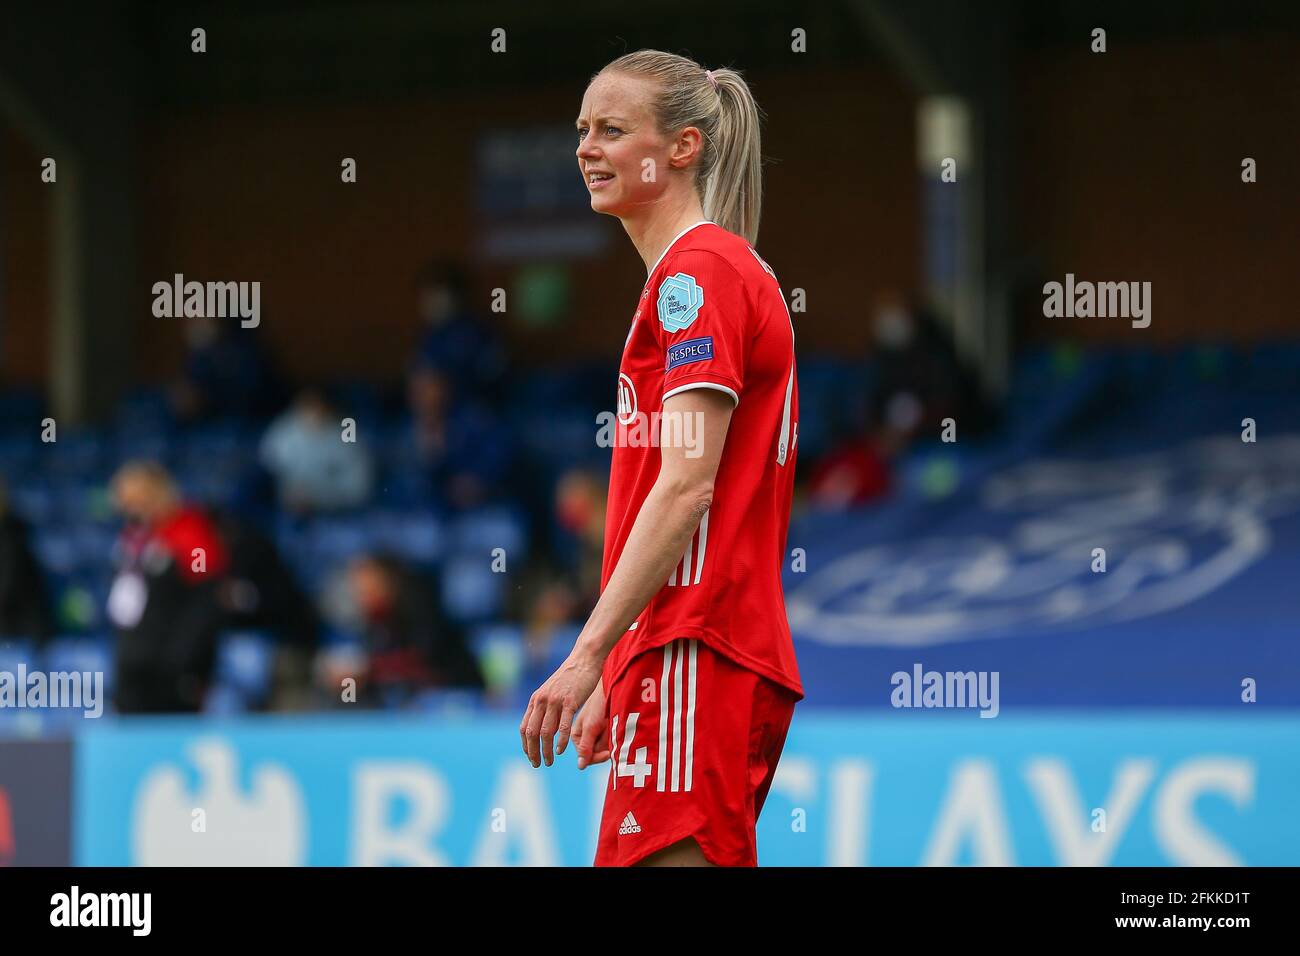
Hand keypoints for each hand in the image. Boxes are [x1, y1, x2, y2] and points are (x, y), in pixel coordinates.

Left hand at [520, 650, 601, 767]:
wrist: (584, 659)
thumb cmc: (571, 677)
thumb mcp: (552, 691)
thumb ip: (546, 707)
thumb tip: (544, 726)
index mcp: (536, 700)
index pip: (524, 727)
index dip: (525, 745)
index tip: (530, 756)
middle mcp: (542, 701)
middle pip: (531, 733)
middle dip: (533, 752)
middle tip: (538, 764)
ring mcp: (555, 701)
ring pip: (545, 732)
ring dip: (546, 750)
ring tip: (549, 762)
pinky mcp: (570, 701)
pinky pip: (562, 726)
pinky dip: (560, 741)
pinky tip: (561, 750)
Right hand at [572, 681, 609, 770]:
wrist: (612, 689)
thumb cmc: (598, 705)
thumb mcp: (591, 726)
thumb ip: (585, 746)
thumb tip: (580, 766)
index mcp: (576, 736)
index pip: (586, 757)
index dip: (597, 757)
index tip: (607, 753)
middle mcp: (584, 737)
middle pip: (595, 754)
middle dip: (604, 749)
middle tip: (612, 738)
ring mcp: (595, 734)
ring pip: (604, 749)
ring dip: (610, 742)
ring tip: (613, 728)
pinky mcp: (606, 731)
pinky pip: (611, 742)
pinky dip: (614, 738)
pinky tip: (616, 729)